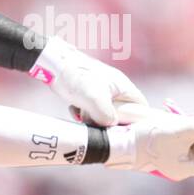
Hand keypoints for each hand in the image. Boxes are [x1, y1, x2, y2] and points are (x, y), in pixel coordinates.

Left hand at [29, 36, 147, 126]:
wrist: (53, 64)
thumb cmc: (76, 77)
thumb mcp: (94, 98)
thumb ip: (107, 115)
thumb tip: (110, 126)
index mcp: (122, 86)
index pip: (140, 107)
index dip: (137, 121)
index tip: (124, 130)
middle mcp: (114, 89)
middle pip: (121, 113)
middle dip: (109, 122)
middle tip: (96, 122)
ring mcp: (101, 91)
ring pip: (104, 114)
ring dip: (93, 118)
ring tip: (82, 113)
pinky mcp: (88, 94)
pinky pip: (91, 111)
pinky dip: (83, 113)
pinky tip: (74, 109)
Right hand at [106, 110, 193, 180]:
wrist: (120, 142)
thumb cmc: (152, 139)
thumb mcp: (184, 129)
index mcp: (187, 169)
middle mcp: (179, 167)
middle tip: (188, 120)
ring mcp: (168, 159)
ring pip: (186, 142)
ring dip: (184, 128)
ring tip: (173, 120)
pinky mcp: (158, 151)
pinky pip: (173, 140)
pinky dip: (172, 129)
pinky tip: (163, 122)